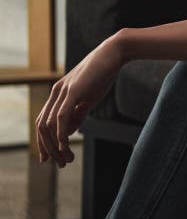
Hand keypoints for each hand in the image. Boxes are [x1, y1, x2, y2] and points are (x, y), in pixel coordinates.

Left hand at [36, 33, 125, 167]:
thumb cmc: (103, 74)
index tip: (50, 157)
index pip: (43, 122)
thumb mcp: (88, 98)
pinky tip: (65, 146)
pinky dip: (60, 135)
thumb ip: (77, 114)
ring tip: (67, 159)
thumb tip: (67, 132)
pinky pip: (61, 118)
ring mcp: (62, 92)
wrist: (113, 54)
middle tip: (60, 163)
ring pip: (49, 125)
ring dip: (56, 146)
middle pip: (42, 127)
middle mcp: (55, 93)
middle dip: (48, 148)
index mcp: (58, 94)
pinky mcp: (73, 92)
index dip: (43, 141)